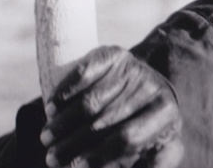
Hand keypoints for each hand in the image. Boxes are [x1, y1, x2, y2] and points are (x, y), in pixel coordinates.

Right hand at [40, 45, 182, 167]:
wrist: (148, 88)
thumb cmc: (148, 128)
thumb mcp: (160, 150)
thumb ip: (155, 165)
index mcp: (166, 113)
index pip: (127, 139)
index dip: (97, 157)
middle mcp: (152, 86)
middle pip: (104, 121)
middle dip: (73, 144)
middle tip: (52, 158)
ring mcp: (133, 68)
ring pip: (91, 100)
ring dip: (63, 122)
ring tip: (46, 138)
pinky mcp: (115, 54)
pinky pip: (85, 72)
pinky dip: (66, 91)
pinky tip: (52, 108)